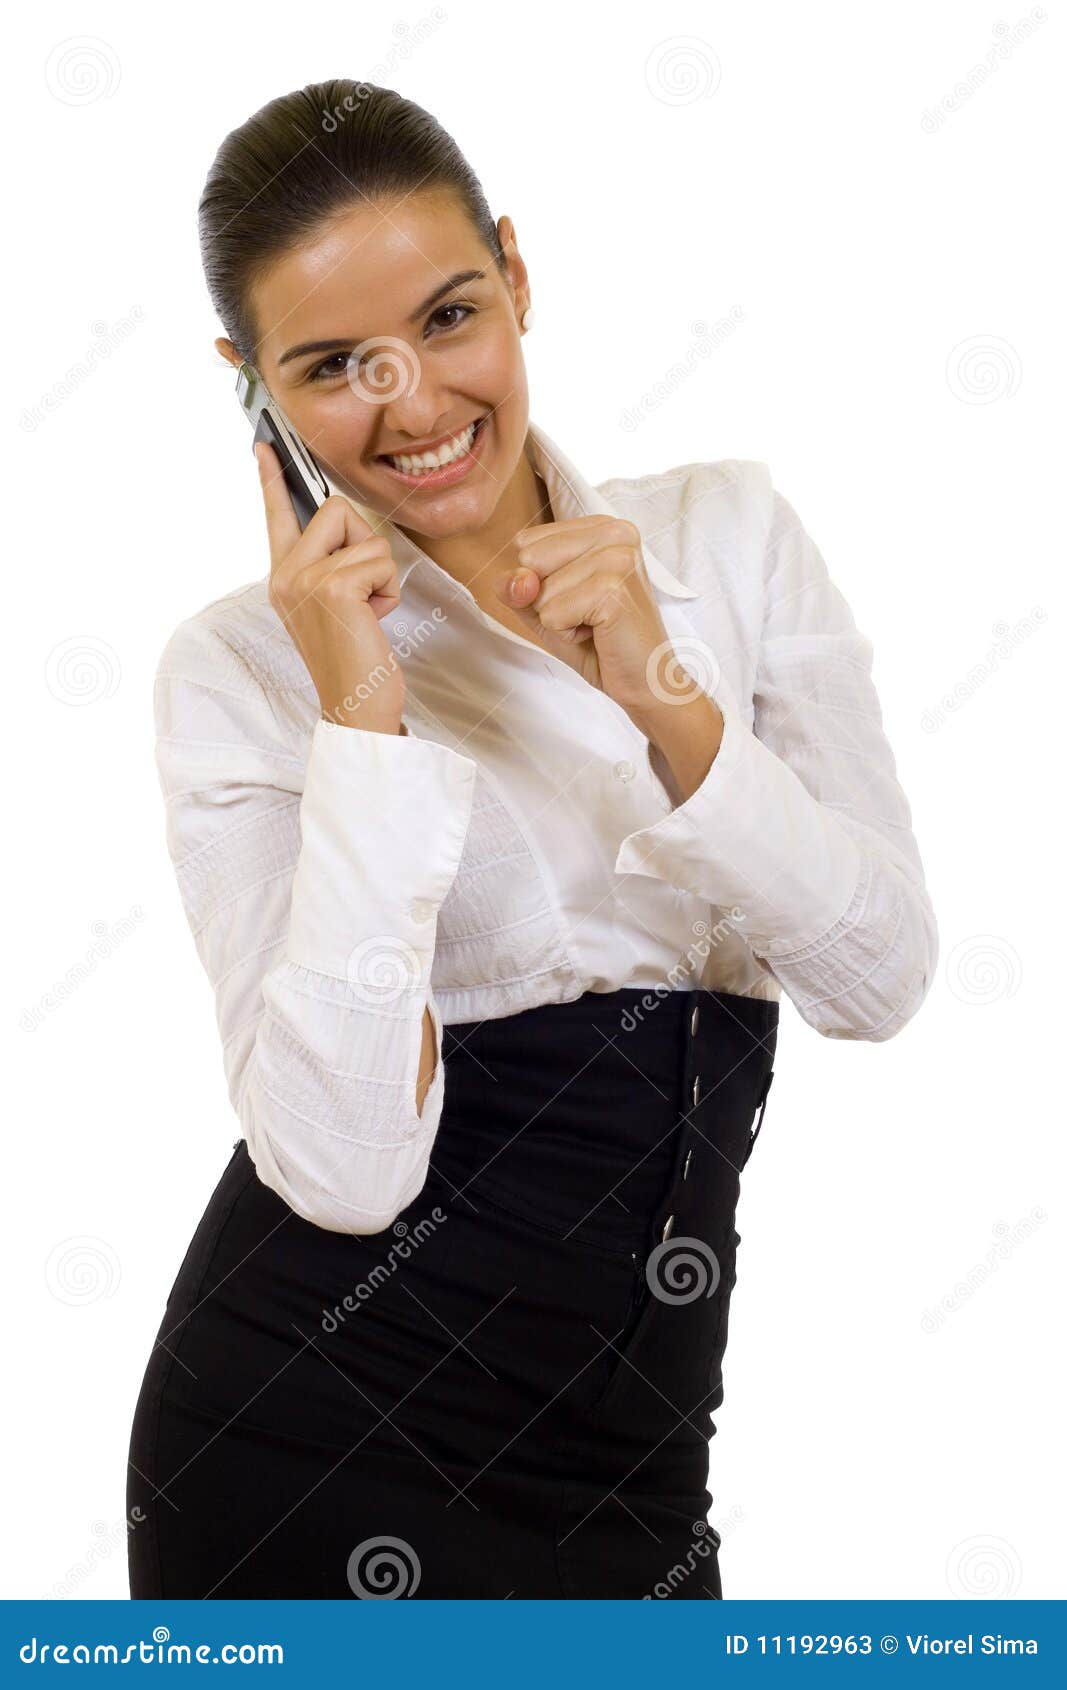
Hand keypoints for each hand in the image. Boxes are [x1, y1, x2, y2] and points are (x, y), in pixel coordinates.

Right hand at [255, 441, 404, 732]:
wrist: (355, 706)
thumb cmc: (353, 659)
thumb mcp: (331, 606)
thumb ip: (328, 566)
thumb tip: (346, 525)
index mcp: (282, 576)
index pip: (276, 515)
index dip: (270, 478)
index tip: (263, 445)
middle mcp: (285, 574)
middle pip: (335, 510)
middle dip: (365, 544)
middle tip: (362, 592)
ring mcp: (305, 579)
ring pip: (365, 537)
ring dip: (381, 573)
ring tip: (368, 612)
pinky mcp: (333, 587)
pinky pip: (380, 559)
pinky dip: (389, 589)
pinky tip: (374, 619)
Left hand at [492, 514, 676, 714]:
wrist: (644, 680)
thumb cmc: (598, 642)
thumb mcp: (546, 607)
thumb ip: (517, 587)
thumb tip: (515, 580)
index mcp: (601, 526)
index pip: (527, 542)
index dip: (539, 582)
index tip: (579, 598)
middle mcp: (614, 532)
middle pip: (530, 560)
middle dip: (547, 600)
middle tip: (588, 614)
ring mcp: (617, 559)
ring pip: (540, 590)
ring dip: (559, 621)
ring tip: (596, 625)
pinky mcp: (613, 590)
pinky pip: (552, 614)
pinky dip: (567, 634)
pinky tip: (599, 634)